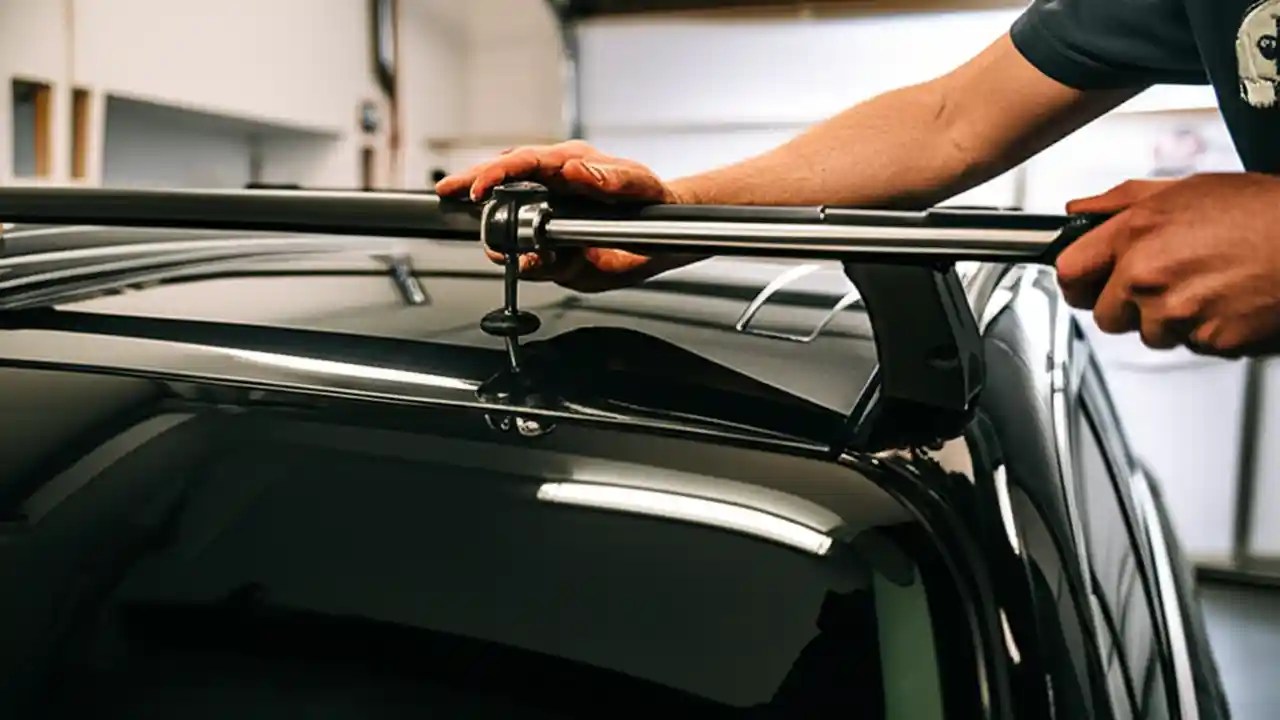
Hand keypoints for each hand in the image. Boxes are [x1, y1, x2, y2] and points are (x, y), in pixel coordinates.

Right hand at [435, 141, 693, 292]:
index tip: (478, 185)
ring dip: (505, 241)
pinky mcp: (552, 252)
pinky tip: (539, 263)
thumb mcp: (637, 185)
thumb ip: (608, 177)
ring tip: (509, 249)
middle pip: (500, 187)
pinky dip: (529, 264)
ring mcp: (547, 222)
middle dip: (471, 188)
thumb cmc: (650, 199)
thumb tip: (571, 169)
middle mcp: (551, 191)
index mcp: (567, 166)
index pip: (521, 162)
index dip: (495, 171)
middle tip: (448, 193)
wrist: (662, 237)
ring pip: (509, 229)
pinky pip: (530, 260)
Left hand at [1056, 173, 1279, 356]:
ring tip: (1203, 285)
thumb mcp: (1184, 189)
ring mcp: (1177, 312)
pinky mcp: (1209, 340)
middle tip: (1161, 282)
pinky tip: (1224, 300)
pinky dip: (1204, 330)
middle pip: (1105, 314)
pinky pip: (1190, 344)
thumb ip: (1120, 202)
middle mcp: (1148, 276)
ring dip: (1167, 319)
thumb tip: (1080, 211)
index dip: (1077, 279)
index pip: (1069, 272)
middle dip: (1126, 303)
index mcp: (1135, 234)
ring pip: (1148, 334)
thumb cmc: (1262, 212)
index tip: (1086, 280)